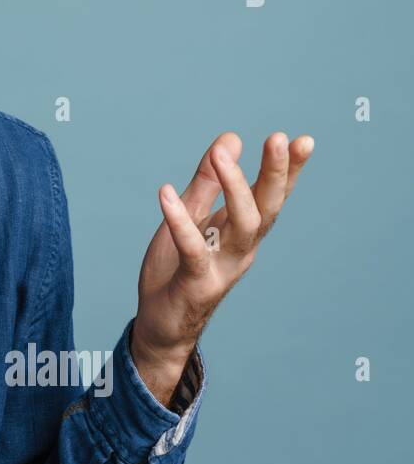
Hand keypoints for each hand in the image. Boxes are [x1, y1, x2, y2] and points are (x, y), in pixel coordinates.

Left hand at [132, 131, 314, 391]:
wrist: (160, 324)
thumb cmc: (177, 268)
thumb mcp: (192, 217)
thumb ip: (208, 182)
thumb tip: (230, 138)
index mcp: (242, 232)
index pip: (271, 196)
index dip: (289, 170)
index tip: (303, 140)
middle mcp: (241, 248)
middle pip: (267, 207)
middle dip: (276, 173)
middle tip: (281, 138)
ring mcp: (222, 267)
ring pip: (242, 226)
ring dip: (235, 188)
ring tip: (221, 155)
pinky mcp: (196, 282)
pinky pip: (191, 248)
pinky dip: (179, 220)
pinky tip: (165, 192)